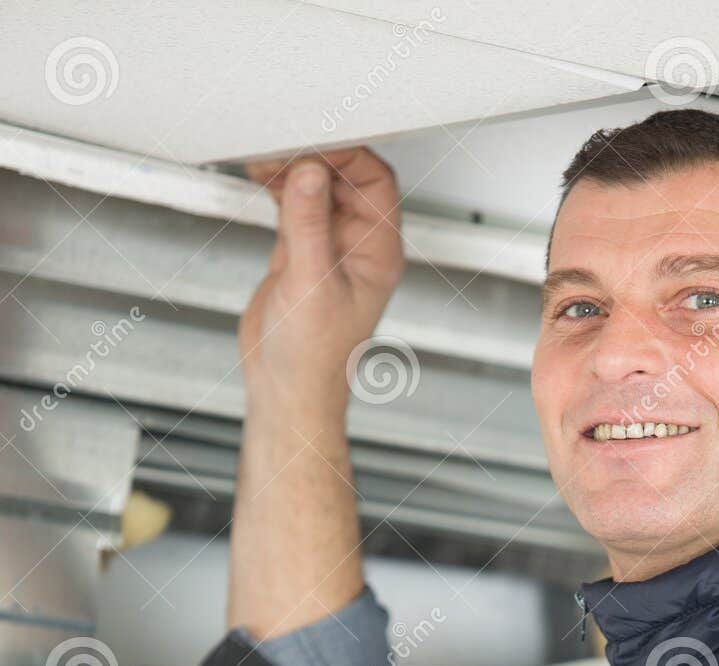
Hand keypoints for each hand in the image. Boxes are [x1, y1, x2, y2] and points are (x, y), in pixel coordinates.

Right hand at [239, 145, 404, 412]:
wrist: (285, 391)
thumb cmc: (314, 358)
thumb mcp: (311, 284)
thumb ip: (310, 224)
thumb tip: (311, 171)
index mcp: (378, 251)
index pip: (375, 181)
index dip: (347, 155)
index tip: (313, 141)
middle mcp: (357, 245)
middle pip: (345, 176)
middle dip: (314, 155)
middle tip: (280, 145)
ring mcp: (327, 246)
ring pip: (317, 187)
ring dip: (292, 167)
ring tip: (263, 158)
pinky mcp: (299, 252)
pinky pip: (294, 204)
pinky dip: (278, 186)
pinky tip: (260, 176)